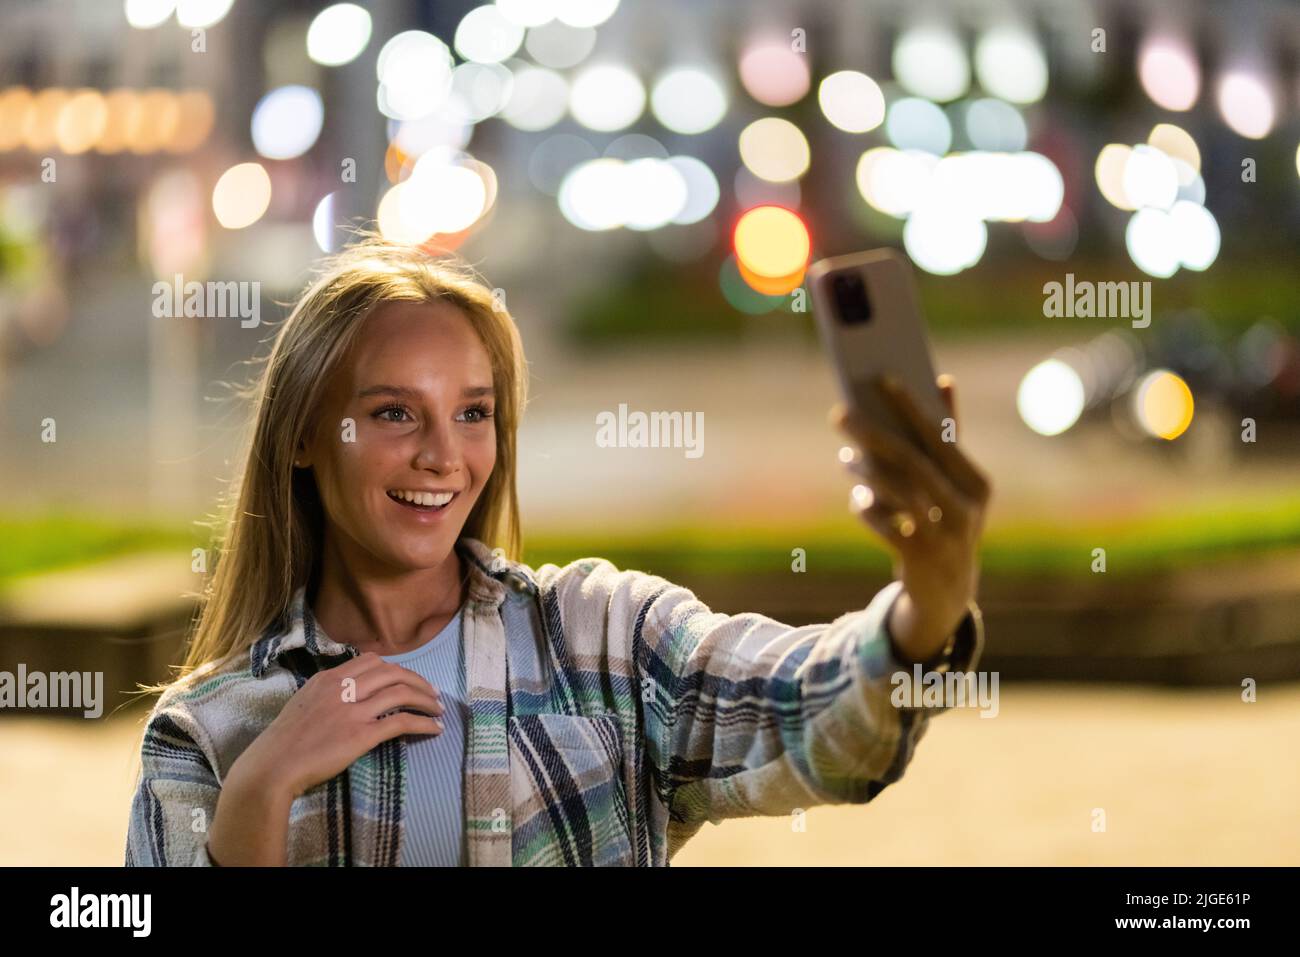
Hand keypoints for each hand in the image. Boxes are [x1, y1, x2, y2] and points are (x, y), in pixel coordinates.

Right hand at [232, 653, 445, 800]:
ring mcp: (352, 710)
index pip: (372, 661)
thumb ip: (329, 692)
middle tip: (433, 694)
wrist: (272, 767)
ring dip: (426, 700)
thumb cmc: (284, 741)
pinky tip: (434, 729)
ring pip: (401, 693)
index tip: (410, 679)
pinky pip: (402, 722)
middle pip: (392, 672)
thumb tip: (352, 692)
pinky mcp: (360, 734)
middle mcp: (342, 687)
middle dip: (418, 681)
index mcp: (328, 678)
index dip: (397, 668)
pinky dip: (423, 723)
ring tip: (438, 710)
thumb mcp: (304, 702)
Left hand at [830, 374, 991, 662]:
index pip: (940, 436)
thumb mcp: (956, 485)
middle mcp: (965, 508)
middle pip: (912, 460)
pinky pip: (883, 524)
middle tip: (841, 413)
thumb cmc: (948, 522)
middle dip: (873, 433)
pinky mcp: (920, 558)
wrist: (949, 593)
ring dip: (866, 471)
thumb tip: (943, 380)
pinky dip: (867, 508)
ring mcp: (944, 535)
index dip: (911, 406)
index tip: (883, 378)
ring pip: (896, 492)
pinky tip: (859, 499)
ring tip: (847, 457)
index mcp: (976, 483)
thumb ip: (949, 436)